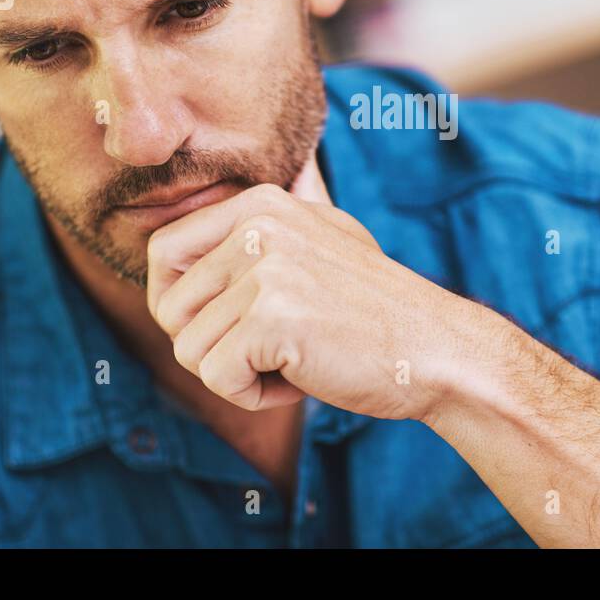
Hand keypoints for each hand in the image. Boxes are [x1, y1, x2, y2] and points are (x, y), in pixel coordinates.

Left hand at [145, 154, 477, 418]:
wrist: (436, 350)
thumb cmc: (374, 310)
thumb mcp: (317, 239)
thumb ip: (256, 232)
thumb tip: (175, 242)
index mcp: (262, 203)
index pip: (163, 250)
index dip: (175, 302)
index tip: (216, 326)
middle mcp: (259, 226)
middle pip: (170, 308)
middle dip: (209, 346)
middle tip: (268, 350)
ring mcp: (266, 270)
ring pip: (189, 349)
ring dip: (237, 373)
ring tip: (295, 360)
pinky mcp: (272, 320)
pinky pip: (216, 378)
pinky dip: (253, 396)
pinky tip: (301, 379)